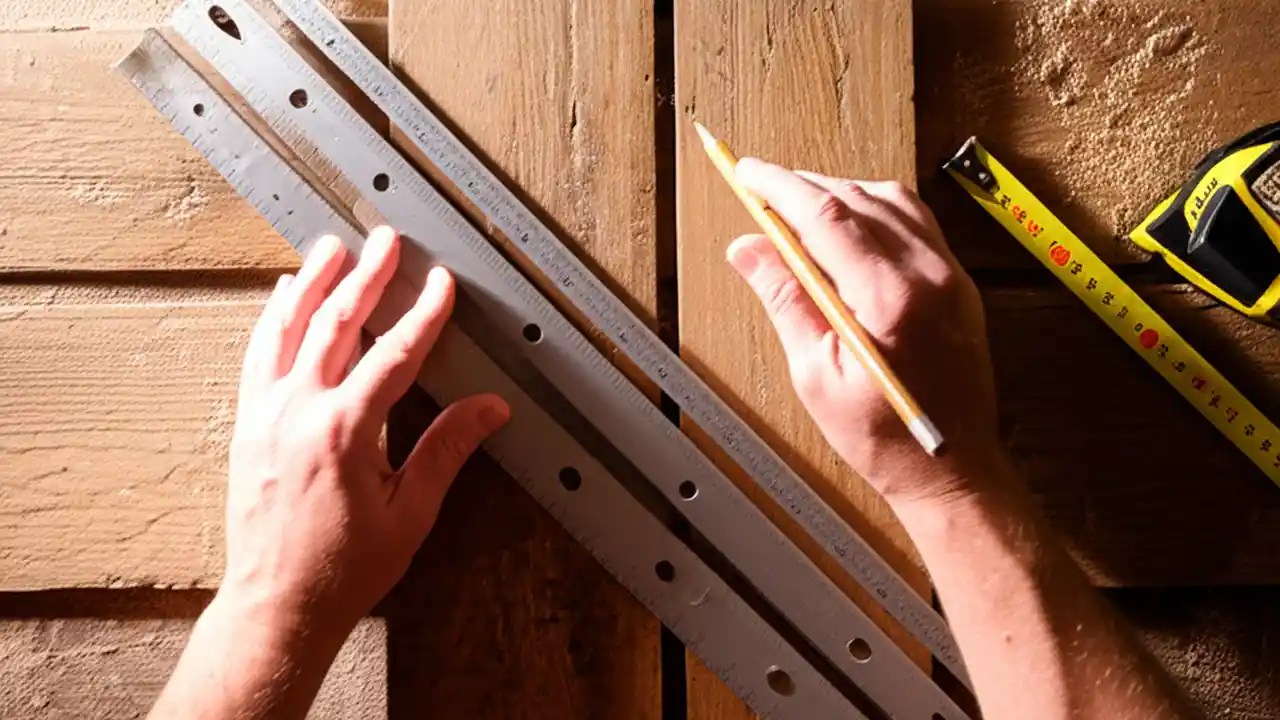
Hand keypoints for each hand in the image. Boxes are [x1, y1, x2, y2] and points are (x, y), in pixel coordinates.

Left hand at [223, 226, 508, 636]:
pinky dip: (273, 318)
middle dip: (367, 277)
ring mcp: (266, 414)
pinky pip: (258, 354)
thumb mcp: (411, 513)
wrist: (278, 603)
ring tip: (332, 247)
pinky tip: (284, 296)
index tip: (442, 284)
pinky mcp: (247, 424)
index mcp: (345, 430)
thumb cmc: (345, 567)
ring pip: (288, 328)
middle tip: (386, 241)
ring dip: (314, 283)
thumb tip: (489, 408)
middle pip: (337, 324)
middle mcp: (299, 411)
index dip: (424, 315)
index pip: (394, 354)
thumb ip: (446, 449)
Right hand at [727, 159, 1005, 504]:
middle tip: (760, 192)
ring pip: (890, 201)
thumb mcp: (815, 374)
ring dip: (840, 194)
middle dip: (803, 188)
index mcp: (890, 298)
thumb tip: (748, 248)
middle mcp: (929, 273)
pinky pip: (916, 222)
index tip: (746, 172)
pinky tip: (849, 226)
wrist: (952, 468)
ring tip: (798, 208)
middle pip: (857, 200)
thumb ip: (785, 299)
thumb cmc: (885, 438)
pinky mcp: (958, 282)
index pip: (827, 216)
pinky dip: (876, 210)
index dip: (780, 187)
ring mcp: (951, 274)